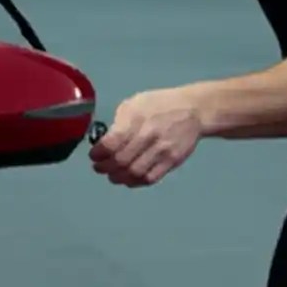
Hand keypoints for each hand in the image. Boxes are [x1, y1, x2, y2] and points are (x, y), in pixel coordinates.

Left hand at [89, 87, 204, 187]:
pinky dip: (135, 182)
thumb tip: (104, 140)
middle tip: (99, 167)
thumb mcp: (135, 103)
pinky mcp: (172, 161)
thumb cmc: (160, 104)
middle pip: (120, 161)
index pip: (110, 144)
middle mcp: (148, 136)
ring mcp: (161, 150)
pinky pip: (150, 178)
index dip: (98, 154)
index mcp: (136, 119)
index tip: (93, 156)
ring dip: (118, 177)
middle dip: (104, 168)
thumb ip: (119, 122)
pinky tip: (129, 178)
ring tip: (112, 175)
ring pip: (134, 173)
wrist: (193, 110)